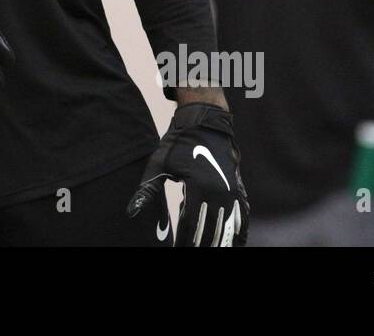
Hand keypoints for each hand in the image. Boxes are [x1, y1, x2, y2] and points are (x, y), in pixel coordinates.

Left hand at [126, 102, 248, 246]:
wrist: (206, 122)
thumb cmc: (179, 142)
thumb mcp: (159, 165)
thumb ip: (147, 190)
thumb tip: (131, 212)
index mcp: (201, 187)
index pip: (192, 225)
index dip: (184, 242)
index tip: (176, 250)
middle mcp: (221, 193)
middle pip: (211, 231)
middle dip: (200, 245)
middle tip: (188, 251)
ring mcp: (233, 193)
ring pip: (227, 228)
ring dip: (219, 243)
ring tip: (209, 250)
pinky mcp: (239, 190)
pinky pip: (242, 218)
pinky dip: (239, 233)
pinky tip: (236, 245)